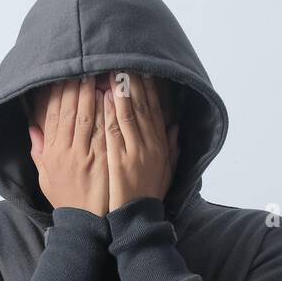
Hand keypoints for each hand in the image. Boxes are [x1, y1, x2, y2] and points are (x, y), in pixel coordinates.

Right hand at [28, 77, 108, 216]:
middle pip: (70, 112)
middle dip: (76, 87)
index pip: (53, 116)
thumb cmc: (67, 200)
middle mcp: (67, 152)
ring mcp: (86, 156)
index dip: (58, 94)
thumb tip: (34, 129)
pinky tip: (111, 98)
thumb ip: (39, 152)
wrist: (86, 224)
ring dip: (92, 94)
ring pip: (87, 117)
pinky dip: (107, 113)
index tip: (64, 77)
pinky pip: (104, 131)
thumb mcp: (46, 178)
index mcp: (53, 153)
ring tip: (99, 75)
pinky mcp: (104, 161)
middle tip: (84, 68)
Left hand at [102, 72, 179, 211]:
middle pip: (144, 108)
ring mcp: (135, 152)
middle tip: (127, 61)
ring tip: (116, 71)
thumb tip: (176, 127)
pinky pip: (115, 132)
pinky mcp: (120, 161)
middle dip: (136, 83)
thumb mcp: (167, 171)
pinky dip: (111, 113)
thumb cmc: (149, 195)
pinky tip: (106, 97)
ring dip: (123, 92)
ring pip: (130, 115)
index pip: (156, 111)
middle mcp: (151, 146)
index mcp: (161, 146)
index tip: (144, 70)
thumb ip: (172, 148)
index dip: (151, 90)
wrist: (138, 219)